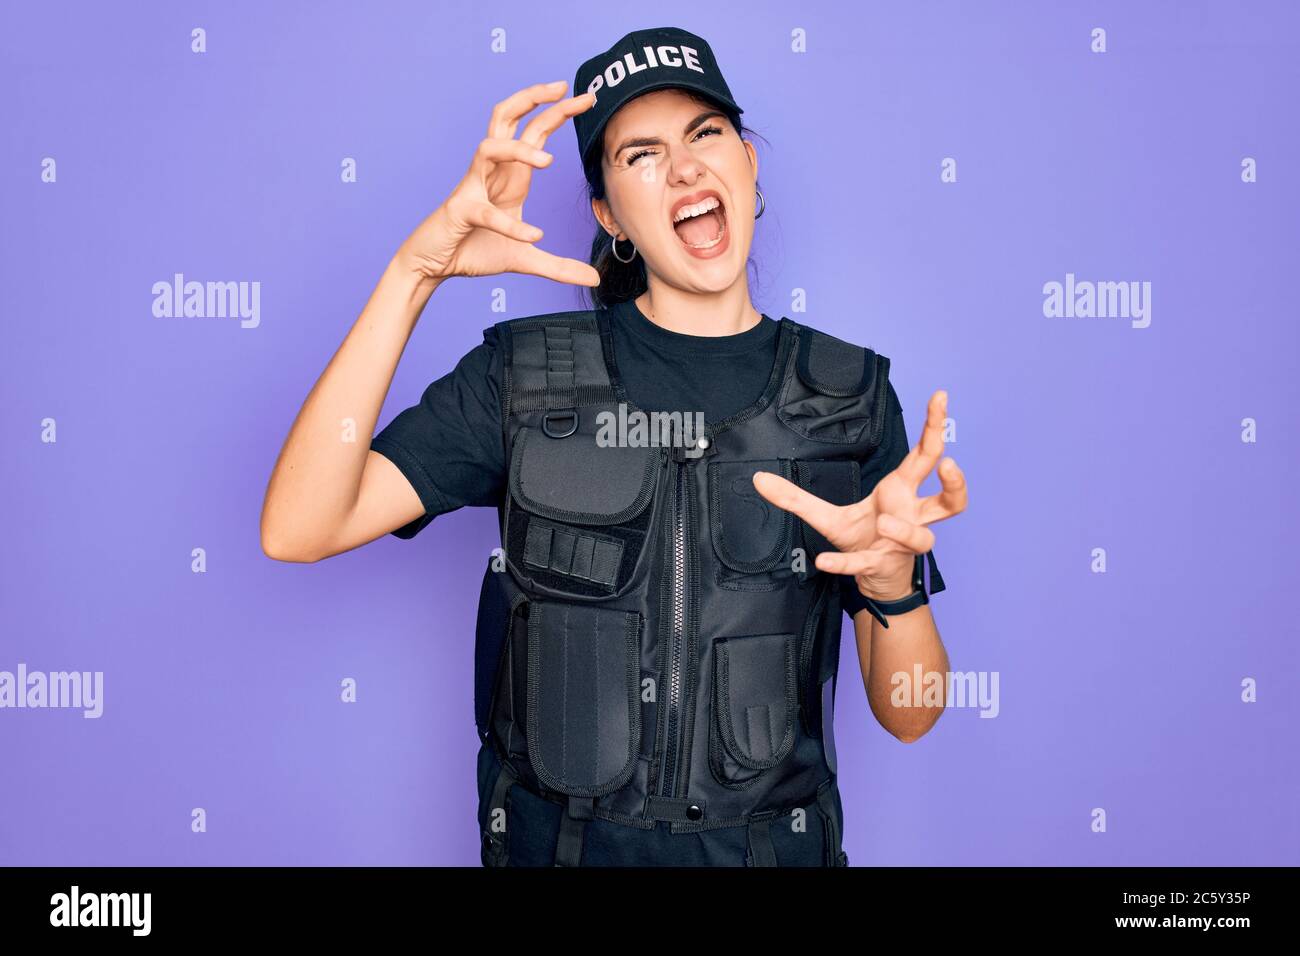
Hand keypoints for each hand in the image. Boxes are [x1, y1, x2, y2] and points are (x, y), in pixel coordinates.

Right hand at [395, 80, 601, 286]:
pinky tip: (532, 236)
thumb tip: (594, 279)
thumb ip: (560, 267)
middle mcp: (492, 173)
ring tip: (548, 161)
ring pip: (490, 147)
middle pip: (507, 118)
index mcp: (511, 175)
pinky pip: (485, 211)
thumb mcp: (526, 260)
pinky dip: (509, 224)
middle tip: (564, 88)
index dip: (558, 111)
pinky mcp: (460, 211)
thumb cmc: (474, 250)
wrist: (433, 265)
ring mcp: (473, 188)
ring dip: (518, 149)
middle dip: (534, 99)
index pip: (534, 131)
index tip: (586, 98)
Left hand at [752, 390, 967, 600]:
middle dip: (954, 478)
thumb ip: (795, 497)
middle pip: (949, 498)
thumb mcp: (825, 516)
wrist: (873, 581)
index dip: (934, 425)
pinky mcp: (881, 566)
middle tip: (947, 461)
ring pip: (924, 537)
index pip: (926, 454)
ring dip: (905, 530)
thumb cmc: (862, 539)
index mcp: (901, 491)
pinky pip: (866, 563)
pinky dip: (844, 563)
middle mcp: (911, 517)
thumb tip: (757, 479)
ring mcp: (902, 545)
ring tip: (883, 524)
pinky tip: (823, 561)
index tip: (939, 396)